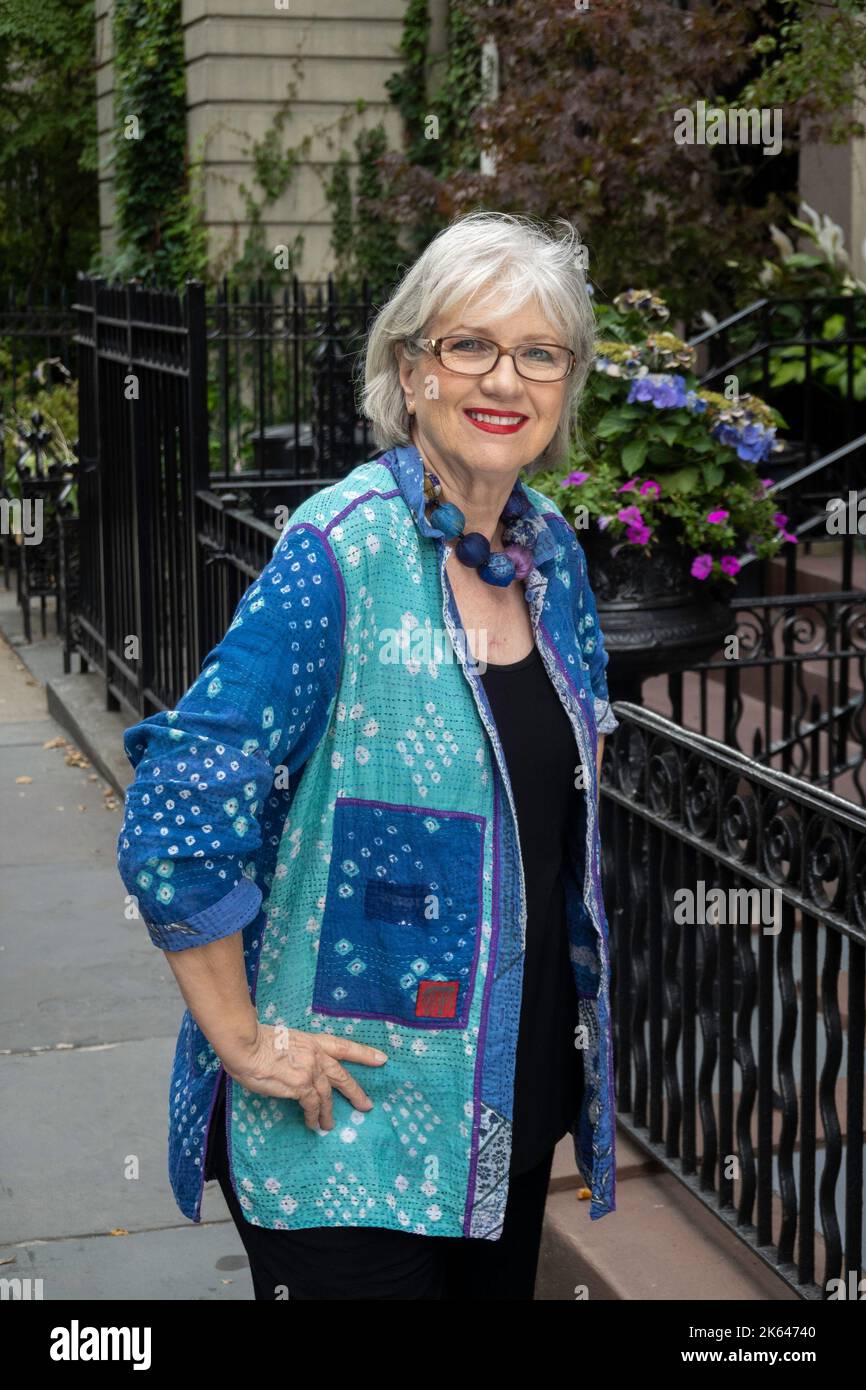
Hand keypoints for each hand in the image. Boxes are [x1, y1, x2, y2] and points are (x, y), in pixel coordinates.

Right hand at [218, 1021, 387, 1131]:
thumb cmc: (255, 1041)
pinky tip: (312, 1124)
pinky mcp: (301, 1085)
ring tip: (329, 1125)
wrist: (246, 1045)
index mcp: (312, 1041)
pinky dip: (312, 1116)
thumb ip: (295, 1054)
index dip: (363, 1053)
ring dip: (328, 1113)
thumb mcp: (283, 1041)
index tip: (382, 1059)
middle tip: (366, 1105)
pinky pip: (311, 1105)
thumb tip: (293, 1068)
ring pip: (327, 1095)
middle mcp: (316, 1055)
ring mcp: (310, 1070)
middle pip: (342, 1075)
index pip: (343, 1046)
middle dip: (356, 1092)